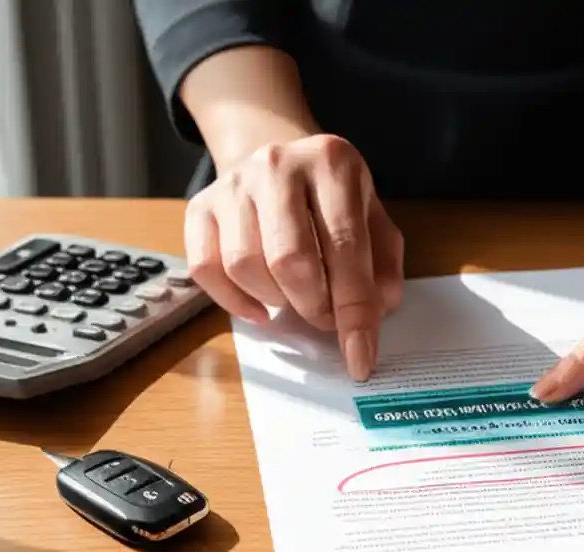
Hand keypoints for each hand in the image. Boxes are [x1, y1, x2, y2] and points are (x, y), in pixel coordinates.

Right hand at [184, 134, 403, 380]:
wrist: (280, 162)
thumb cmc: (331, 200)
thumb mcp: (372, 218)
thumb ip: (383, 264)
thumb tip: (377, 311)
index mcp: (331, 162)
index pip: (345, 246)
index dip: (354, 309)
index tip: (361, 356)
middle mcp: (278, 165)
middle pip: (289, 259)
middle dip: (313, 307)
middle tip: (325, 319)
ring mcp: (233, 184)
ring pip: (244, 266)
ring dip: (275, 301)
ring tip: (294, 299)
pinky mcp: (200, 206)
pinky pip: (205, 269)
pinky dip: (233, 302)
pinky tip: (260, 307)